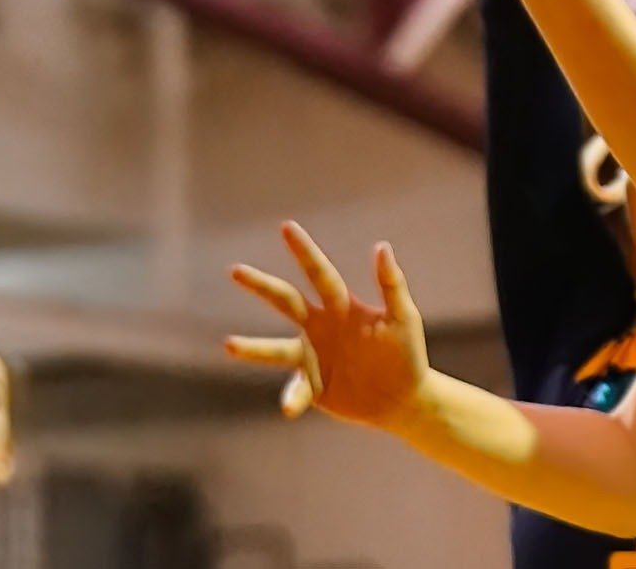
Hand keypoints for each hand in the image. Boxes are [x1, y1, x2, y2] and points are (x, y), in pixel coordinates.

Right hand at [225, 222, 429, 427]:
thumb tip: (382, 246)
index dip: (304, 251)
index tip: (286, 227)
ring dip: (254, 349)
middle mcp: (320, 327)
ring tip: (229, 345)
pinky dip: (292, 398)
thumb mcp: (404, 318)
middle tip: (235, 270)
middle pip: (286, 301)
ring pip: (276, 349)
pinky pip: (296, 391)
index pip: (320, 274)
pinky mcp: (311, 386)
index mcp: (343, 306)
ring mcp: (312, 356)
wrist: (403, 397)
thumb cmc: (407, 353)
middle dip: (262, 286)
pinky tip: (290, 409)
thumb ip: (392, 285)